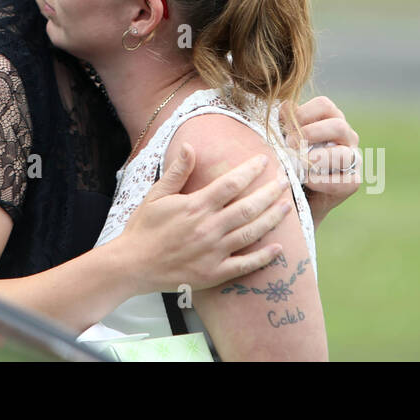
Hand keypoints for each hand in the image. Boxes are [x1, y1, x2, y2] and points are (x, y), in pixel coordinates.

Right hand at [115, 146, 291, 295]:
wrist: (132, 264)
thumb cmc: (144, 227)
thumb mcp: (157, 194)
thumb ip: (177, 172)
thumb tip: (191, 146)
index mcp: (195, 206)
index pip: (231, 183)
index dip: (250, 170)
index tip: (264, 160)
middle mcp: (208, 228)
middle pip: (248, 207)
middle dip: (270, 192)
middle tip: (285, 181)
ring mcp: (213, 252)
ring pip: (250, 232)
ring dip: (272, 219)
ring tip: (287, 207)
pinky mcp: (213, 273)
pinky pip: (244, 265)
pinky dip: (263, 257)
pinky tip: (278, 248)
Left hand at [283, 96, 360, 225]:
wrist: (294, 194)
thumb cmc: (287, 158)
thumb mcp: (284, 137)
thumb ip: (284, 122)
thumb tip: (283, 108)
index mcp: (331, 118)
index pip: (324, 105)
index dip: (302, 113)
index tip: (284, 126)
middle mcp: (347, 136)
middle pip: (338, 126)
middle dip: (310, 134)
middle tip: (289, 145)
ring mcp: (353, 159)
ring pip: (343, 154)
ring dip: (316, 159)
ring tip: (296, 164)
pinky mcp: (352, 182)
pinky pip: (342, 181)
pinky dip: (320, 182)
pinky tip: (304, 180)